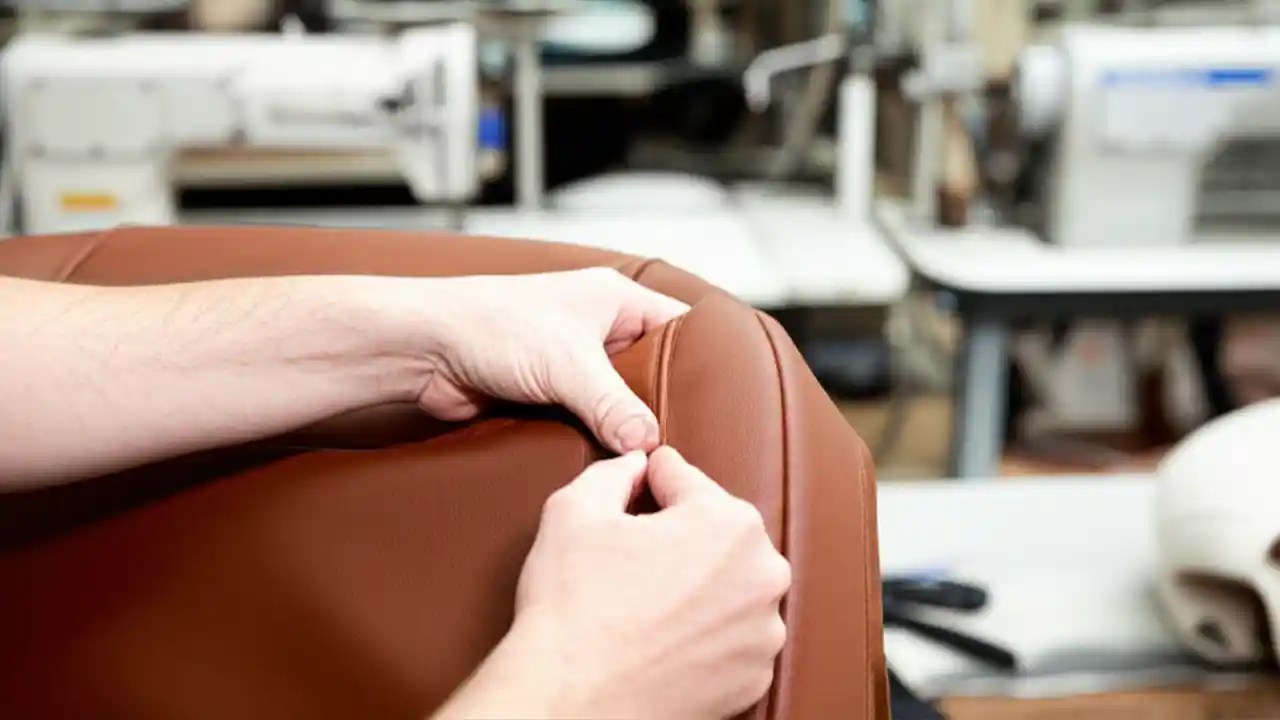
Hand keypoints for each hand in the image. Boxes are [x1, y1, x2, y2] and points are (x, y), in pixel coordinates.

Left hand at [406, 268, 687, 453]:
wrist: (425, 349)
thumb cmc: (491, 325)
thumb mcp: (568, 364)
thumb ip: (614, 405)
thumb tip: (648, 443)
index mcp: (616, 299)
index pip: (681, 327)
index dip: (703, 362)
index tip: (720, 402)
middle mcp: (600, 328)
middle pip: (653, 371)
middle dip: (661, 404)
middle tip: (684, 440)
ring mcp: (574, 362)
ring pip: (619, 401)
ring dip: (624, 426)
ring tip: (651, 456)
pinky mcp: (551, 394)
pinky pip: (588, 420)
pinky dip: (596, 437)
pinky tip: (610, 459)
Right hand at [504, 447, 790, 718]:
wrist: (570, 704)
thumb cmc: (572, 609)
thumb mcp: (574, 509)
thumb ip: (613, 471)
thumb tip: (633, 466)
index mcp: (729, 523)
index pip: (686, 480)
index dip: (650, 480)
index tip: (634, 488)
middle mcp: (762, 576)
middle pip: (717, 533)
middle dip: (680, 534)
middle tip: (632, 553)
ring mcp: (762, 634)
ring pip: (728, 586)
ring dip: (697, 584)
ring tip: (645, 599)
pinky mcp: (752, 680)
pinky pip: (730, 637)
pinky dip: (703, 633)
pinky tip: (662, 636)